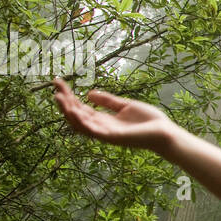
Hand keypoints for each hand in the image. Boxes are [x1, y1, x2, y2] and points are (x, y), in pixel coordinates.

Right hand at [52, 77, 175, 153]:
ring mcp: (105, 133)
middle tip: (55, 86)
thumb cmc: (148, 121)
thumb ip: (108, 101)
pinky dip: (80, 122)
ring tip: (58, 97)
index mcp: (105, 120)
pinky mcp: (111, 137)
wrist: (164, 132)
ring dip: (68, 111)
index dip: (69, 96)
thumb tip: (88, 93)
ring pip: (80, 124)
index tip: (59, 82)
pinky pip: (91, 131)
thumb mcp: (125, 105)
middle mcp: (102, 127)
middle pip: (77, 115)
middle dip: (65, 102)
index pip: (81, 107)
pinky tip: (72, 111)